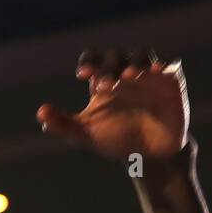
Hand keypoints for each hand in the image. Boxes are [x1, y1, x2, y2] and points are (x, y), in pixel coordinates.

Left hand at [36, 48, 188, 162]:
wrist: (149, 157)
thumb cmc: (116, 142)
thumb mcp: (86, 134)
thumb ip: (63, 124)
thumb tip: (40, 113)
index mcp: (104, 80)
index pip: (94, 60)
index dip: (89, 62)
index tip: (82, 75)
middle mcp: (125, 74)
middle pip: (115, 56)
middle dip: (108, 67)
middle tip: (103, 85)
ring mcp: (148, 75)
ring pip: (140, 55)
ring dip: (133, 63)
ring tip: (127, 77)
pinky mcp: (170, 80)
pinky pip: (169, 64)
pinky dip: (162, 64)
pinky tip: (154, 71)